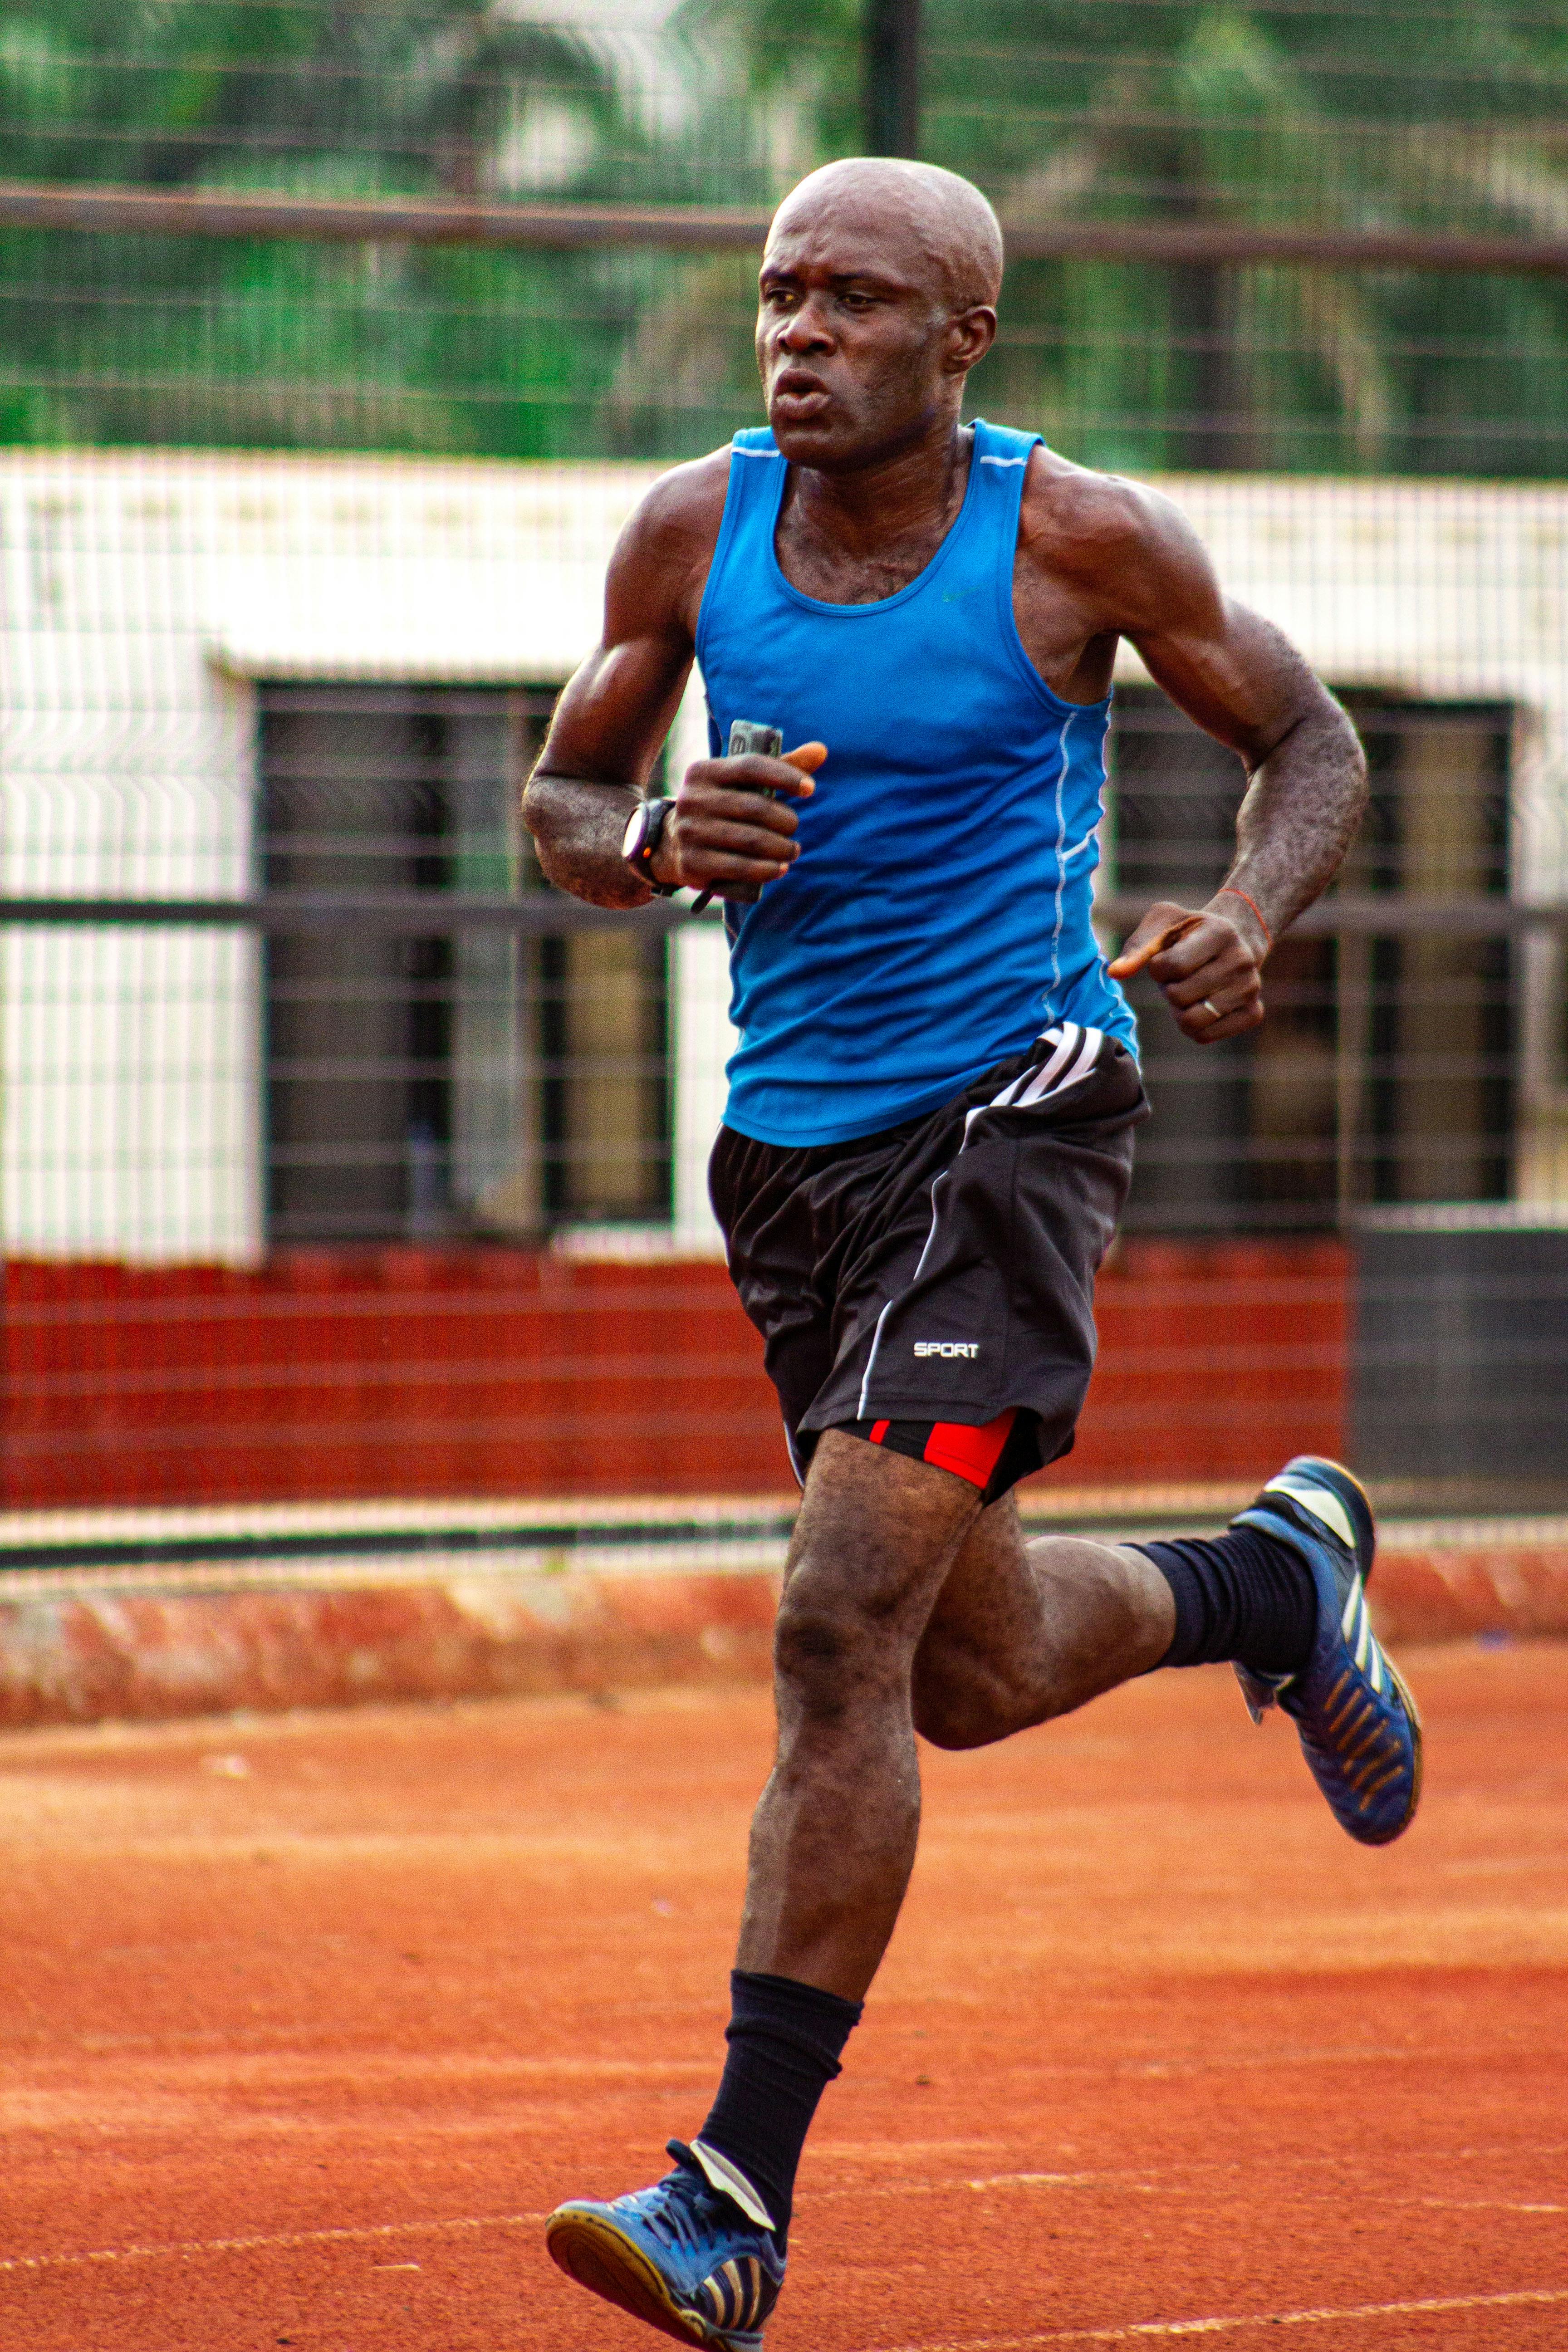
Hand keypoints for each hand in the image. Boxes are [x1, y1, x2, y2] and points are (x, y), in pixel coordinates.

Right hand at [655, 740, 826, 902]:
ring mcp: (689, 833)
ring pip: (751, 841)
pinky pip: (740, 868)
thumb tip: (821, 750)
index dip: (785, 776)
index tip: (810, 789)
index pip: (751, 767)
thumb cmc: (719, 807)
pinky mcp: (691, 864)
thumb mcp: (740, 783)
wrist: (669, 843)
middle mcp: (692, 799)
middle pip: (755, 808)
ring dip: (781, 848)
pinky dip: (767, 870)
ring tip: (792, 850)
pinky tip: (780, 868)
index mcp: (704, 771)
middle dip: (785, 820)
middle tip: (794, 827)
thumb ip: (780, 767)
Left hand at [1108, 896, 1266, 1042]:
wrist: (1235, 938)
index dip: (1157, 968)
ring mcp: (1250, 989)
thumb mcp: (1163, 922)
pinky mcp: (1253, 1013)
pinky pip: (1205, 1036)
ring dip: (1179, 1009)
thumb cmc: (1189, 931)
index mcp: (1220, 932)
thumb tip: (1116, 972)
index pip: (1170, 967)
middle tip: (1181, 976)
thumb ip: (1138, 946)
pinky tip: (1201, 1004)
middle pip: (1179, 997)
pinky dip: (1193, 1025)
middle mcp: (1242, 960)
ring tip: (1189, 990)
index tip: (1167, 959)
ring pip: (1192, 1021)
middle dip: (1169, 989)